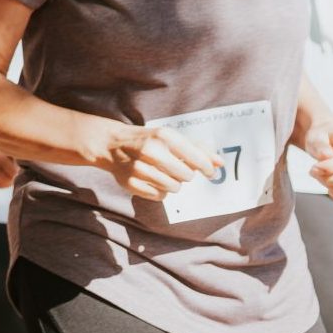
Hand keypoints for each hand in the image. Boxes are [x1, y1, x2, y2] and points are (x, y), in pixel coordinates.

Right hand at [99, 122, 222, 201]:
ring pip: (174, 188)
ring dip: (173, 183)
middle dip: (186, 175)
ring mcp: (139, 168)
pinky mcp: (131, 183)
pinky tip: (152, 180)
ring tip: (163, 174)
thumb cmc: (149, 140)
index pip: (196, 158)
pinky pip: (160, 196)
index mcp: (163, 136)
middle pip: (187, 176)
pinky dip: (160, 191)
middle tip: (177, 169)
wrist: (112, 144)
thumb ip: (197, 149)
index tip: (210, 173)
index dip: (207, 168)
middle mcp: (150, 151)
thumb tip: (220, 163)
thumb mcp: (171, 137)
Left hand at [302, 125, 332, 209]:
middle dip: (329, 180)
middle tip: (314, 173)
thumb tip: (327, 156)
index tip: (312, 169)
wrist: (326, 142)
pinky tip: (331, 190)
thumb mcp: (314, 137)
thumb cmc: (320, 139)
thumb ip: (319, 146)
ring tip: (322, 179)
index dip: (328, 168)